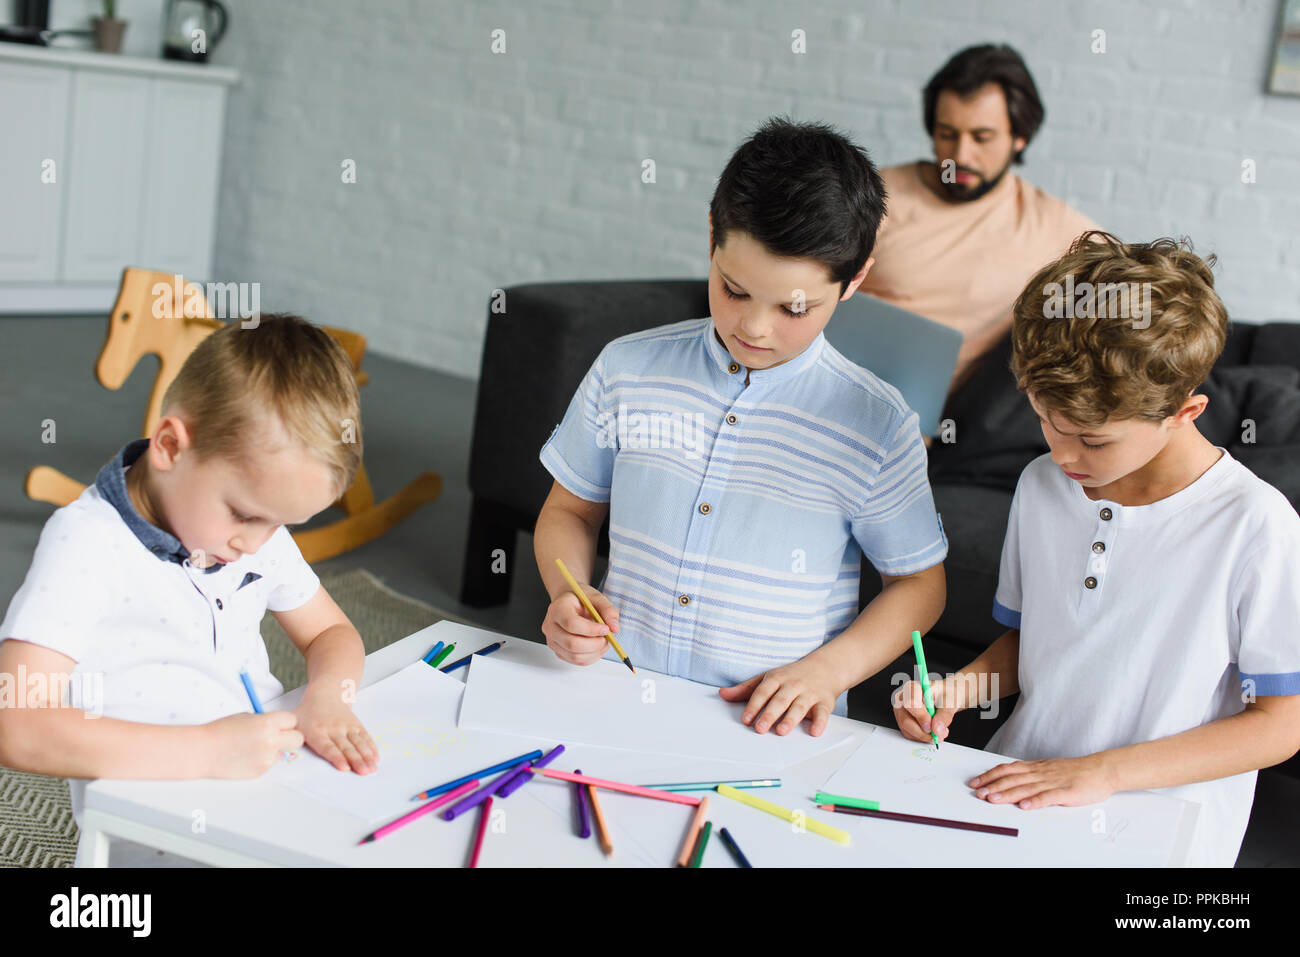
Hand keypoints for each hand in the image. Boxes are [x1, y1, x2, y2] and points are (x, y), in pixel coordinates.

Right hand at [203, 711, 303, 777]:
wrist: (204, 751)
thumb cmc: (221, 731)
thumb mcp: (247, 717)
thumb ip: (267, 722)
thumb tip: (279, 726)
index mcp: (269, 723)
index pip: (293, 721)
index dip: (286, 722)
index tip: (281, 724)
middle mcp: (272, 740)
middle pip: (298, 739)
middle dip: (290, 737)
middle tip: (279, 736)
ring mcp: (267, 757)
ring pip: (282, 752)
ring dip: (274, 750)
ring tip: (252, 747)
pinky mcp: (261, 771)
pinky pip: (270, 763)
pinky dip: (262, 760)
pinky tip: (246, 756)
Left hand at [294, 683, 377, 773]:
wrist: (326, 693)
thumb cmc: (308, 713)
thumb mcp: (293, 720)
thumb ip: (287, 735)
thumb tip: (276, 748)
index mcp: (316, 730)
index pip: (328, 746)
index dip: (337, 757)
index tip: (344, 767)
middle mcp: (333, 728)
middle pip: (346, 747)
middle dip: (356, 760)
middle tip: (364, 772)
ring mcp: (346, 726)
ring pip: (358, 742)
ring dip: (366, 756)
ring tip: (372, 768)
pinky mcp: (356, 724)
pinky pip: (365, 736)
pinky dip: (371, 747)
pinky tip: (376, 757)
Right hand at [542, 585, 619, 666]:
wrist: (568, 603)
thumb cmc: (580, 600)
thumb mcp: (596, 598)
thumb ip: (608, 610)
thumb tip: (614, 628)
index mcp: (558, 608)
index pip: (572, 624)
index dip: (592, 630)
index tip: (606, 629)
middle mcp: (550, 626)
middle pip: (572, 644)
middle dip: (595, 644)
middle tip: (608, 638)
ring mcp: (552, 640)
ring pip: (575, 656)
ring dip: (595, 652)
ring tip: (604, 641)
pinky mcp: (558, 651)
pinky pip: (576, 661)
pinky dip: (591, 657)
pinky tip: (597, 646)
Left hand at [719, 658, 837, 736]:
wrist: (825, 667)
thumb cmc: (791, 676)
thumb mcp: (767, 678)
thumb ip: (745, 689)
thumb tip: (722, 694)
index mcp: (777, 678)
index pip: (763, 691)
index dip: (753, 705)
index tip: (745, 719)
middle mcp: (793, 685)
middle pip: (780, 700)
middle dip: (769, 714)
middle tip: (760, 728)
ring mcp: (809, 693)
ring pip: (799, 706)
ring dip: (791, 719)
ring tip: (782, 731)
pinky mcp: (824, 702)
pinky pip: (822, 713)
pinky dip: (820, 722)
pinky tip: (814, 731)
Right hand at [892, 674, 962, 744]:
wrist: (946, 698)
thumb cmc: (946, 695)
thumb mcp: (950, 703)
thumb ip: (944, 716)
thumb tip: (937, 729)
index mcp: (913, 688)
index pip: (910, 703)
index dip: (921, 716)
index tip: (932, 724)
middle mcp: (903, 698)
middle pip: (905, 720)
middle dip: (923, 731)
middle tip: (938, 733)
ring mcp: (901, 710)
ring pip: (907, 729)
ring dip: (924, 736)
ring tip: (938, 731)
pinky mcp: (902, 720)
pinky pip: (908, 734)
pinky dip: (921, 737)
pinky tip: (931, 731)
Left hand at [968, 753, 1114, 808]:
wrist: (1100, 769)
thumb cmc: (1074, 771)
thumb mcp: (1048, 768)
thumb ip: (1030, 773)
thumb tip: (1009, 778)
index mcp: (1036, 767)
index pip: (1008, 769)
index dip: (990, 775)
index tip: (975, 782)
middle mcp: (1041, 773)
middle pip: (1013, 778)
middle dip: (993, 786)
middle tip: (977, 793)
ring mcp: (1053, 782)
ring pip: (1026, 787)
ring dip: (1007, 794)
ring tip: (992, 799)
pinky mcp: (1067, 792)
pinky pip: (1049, 797)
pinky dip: (1036, 801)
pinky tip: (1025, 806)